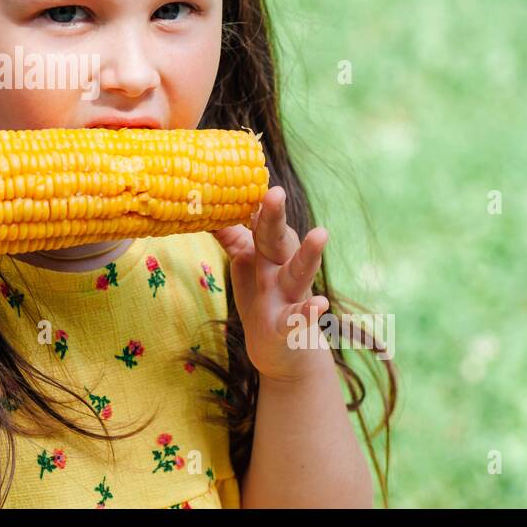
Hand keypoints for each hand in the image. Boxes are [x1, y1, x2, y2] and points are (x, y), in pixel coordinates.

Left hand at [212, 185, 330, 384]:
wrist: (280, 348)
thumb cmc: (262, 294)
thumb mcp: (245, 262)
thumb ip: (231, 233)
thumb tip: (206, 202)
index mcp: (266, 252)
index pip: (260, 222)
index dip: (256, 203)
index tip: (252, 179)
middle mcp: (279, 268)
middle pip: (276, 239)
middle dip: (275, 217)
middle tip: (276, 192)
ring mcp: (288, 296)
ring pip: (298, 273)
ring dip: (308, 255)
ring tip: (320, 233)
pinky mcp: (289, 326)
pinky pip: (299, 319)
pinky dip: (309, 314)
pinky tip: (320, 306)